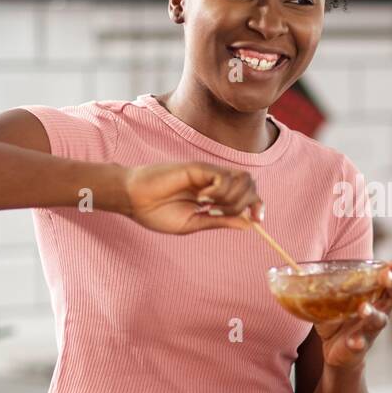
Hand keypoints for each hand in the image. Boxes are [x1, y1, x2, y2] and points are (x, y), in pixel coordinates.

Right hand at [123, 161, 262, 234]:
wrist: (133, 201)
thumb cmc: (157, 212)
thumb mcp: (194, 223)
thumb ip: (220, 222)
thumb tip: (248, 225)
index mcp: (216, 195)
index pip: (248, 193)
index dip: (257, 204)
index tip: (258, 220)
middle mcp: (215, 181)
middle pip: (250, 184)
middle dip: (244, 204)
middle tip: (218, 214)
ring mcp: (208, 173)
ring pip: (241, 179)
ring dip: (230, 199)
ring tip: (207, 206)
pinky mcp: (197, 167)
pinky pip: (222, 177)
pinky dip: (217, 191)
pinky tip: (200, 198)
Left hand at [315, 258, 391, 369]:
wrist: (336, 354)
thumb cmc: (339, 322)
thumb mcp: (335, 303)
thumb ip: (330, 288)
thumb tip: (304, 270)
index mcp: (375, 299)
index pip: (389, 283)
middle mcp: (378, 313)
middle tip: (386, 277)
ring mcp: (370, 330)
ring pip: (379, 320)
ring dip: (372, 313)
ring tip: (364, 309)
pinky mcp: (360, 346)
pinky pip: (361, 343)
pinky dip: (357, 342)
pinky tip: (353, 341)